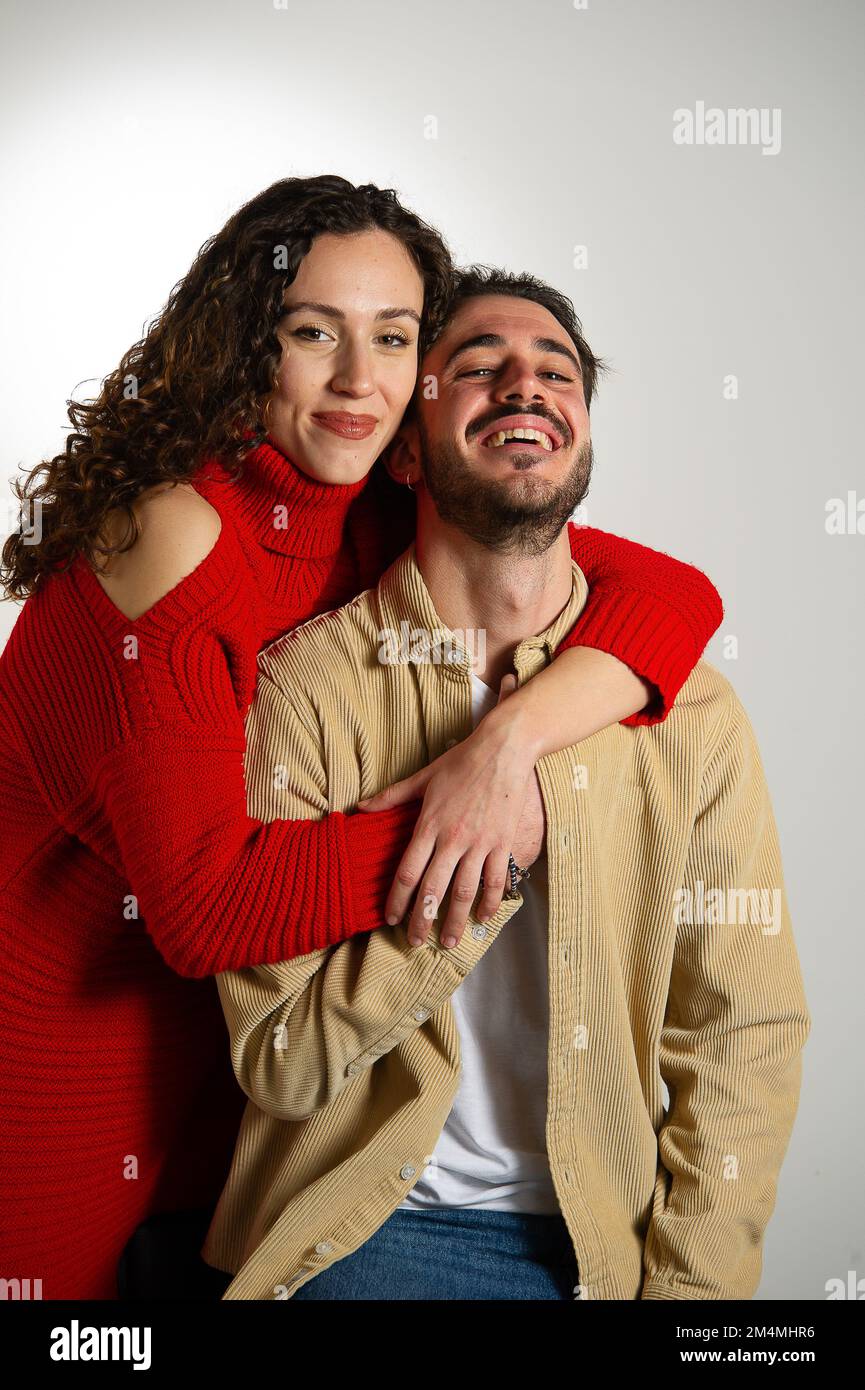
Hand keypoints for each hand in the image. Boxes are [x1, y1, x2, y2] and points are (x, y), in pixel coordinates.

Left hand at [356, 673, 543, 948]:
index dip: (397, 900)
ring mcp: (481, 844)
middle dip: (422, 921)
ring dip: (456, 921)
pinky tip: (484, 918)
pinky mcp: (503, 843)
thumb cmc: (461, 761)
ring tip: (449, 942)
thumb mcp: (422, 777)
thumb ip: (391, 797)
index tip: (391, 919)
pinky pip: (497, 880)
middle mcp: (453, 840)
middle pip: (433, 890)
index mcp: (429, 825)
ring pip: (466, 892)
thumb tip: (359, 806)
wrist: (504, 749)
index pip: (408, 872)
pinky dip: (490, 903)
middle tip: (415, 943)